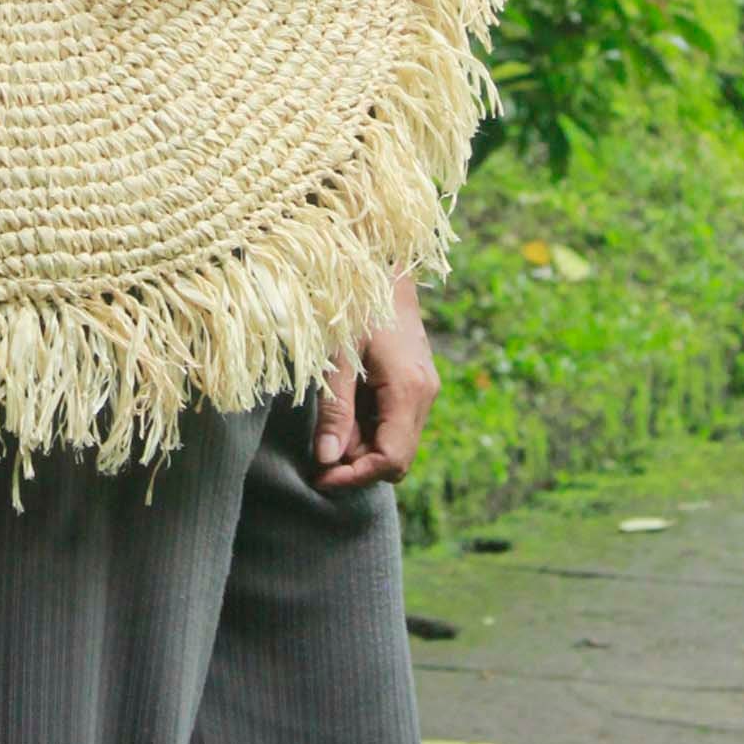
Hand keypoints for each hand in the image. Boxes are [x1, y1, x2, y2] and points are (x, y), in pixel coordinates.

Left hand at [313, 270, 439, 489]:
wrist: (382, 266)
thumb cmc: (355, 305)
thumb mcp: (339, 358)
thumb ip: (335, 411)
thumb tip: (327, 460)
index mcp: (409, 391)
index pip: (391, 460)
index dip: (356, 477)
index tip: (321, 478)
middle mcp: (424, 396)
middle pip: (395, 458)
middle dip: (356, 463)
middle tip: (318, 451)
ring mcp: (423, 391)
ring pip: (394, 442)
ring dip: (360, 444)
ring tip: (328, 422)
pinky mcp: (415, 385)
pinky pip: (393, 423)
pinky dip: (367, 427)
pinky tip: (344, 407)